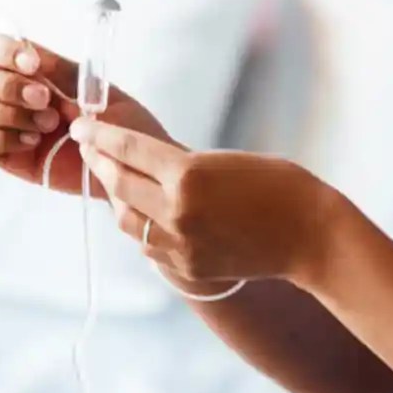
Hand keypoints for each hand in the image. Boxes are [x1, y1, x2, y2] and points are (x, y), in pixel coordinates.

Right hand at [0, 33, 170, 196]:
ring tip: (48, 125)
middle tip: (46, 101)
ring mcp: (4, 126)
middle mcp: (8, 95)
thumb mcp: (94, 88)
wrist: (128, 162)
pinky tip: (33, 143)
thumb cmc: (115, 121)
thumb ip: (60, 70)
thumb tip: (29, 49)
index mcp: (28, 71)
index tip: (33, 65)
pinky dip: (4, 139)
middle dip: (7, 87)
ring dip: (9, 114)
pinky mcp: (5, 156)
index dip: (3, 52)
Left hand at [69, 119, 342, 285]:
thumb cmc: (279, 185)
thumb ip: (180, 165)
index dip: (100, 135)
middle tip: (90, 147)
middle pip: (119, 184)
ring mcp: (180, 245)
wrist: (311, 235)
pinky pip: (148, 245)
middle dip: (100, 162)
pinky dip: (140, 226)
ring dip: (117, 197)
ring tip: (114, 178)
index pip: (128, 150)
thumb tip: (140, 162)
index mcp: (187, 175)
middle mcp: (176, 212)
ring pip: (127, 219)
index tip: (82, 125)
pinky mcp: (187, 268)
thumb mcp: (224, 160)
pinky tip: (143, 211)